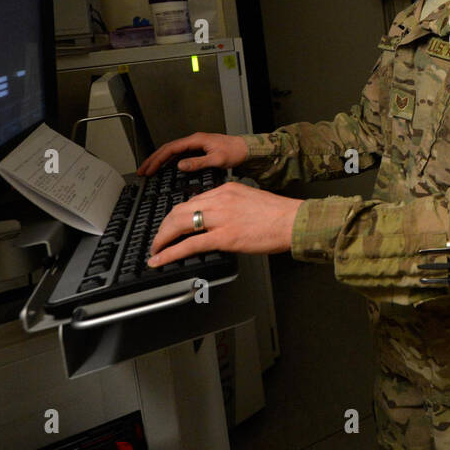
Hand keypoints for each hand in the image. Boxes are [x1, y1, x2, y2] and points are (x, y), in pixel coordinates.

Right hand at [137, 132, 248, 176]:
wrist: (246, 149)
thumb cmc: (235, 152)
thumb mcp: (217, 160)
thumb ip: (198, 163)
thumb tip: (180, 166)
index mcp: (196, 140)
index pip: (170, 148)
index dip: (158, 159)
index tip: (149, 169)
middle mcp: (193, 140)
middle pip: (167, 149)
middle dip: (153, 160)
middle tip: (142, 171)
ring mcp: (195, 145)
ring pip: (171, 151)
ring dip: (159, 160)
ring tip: (148, 170)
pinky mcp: (198, 150)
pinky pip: (178, 154)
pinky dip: (168, 161)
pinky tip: (163, 168)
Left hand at [148, 181, 301, 265]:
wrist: (293, 221)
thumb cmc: (278, 215)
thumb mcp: (250, 200)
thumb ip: (230, 206)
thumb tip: (217, 221)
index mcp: (226, 190)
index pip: (192, 201)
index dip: (176, 215)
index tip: (172, 225)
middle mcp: (219, 199)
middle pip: (179, 210)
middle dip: (164, 226)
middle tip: (158, 239)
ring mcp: (220, 217)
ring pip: (179, 224)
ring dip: (162, 238)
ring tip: (156, 250)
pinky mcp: (224, 237)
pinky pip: (189, 244)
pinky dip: (169, 253)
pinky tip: (159, 259)